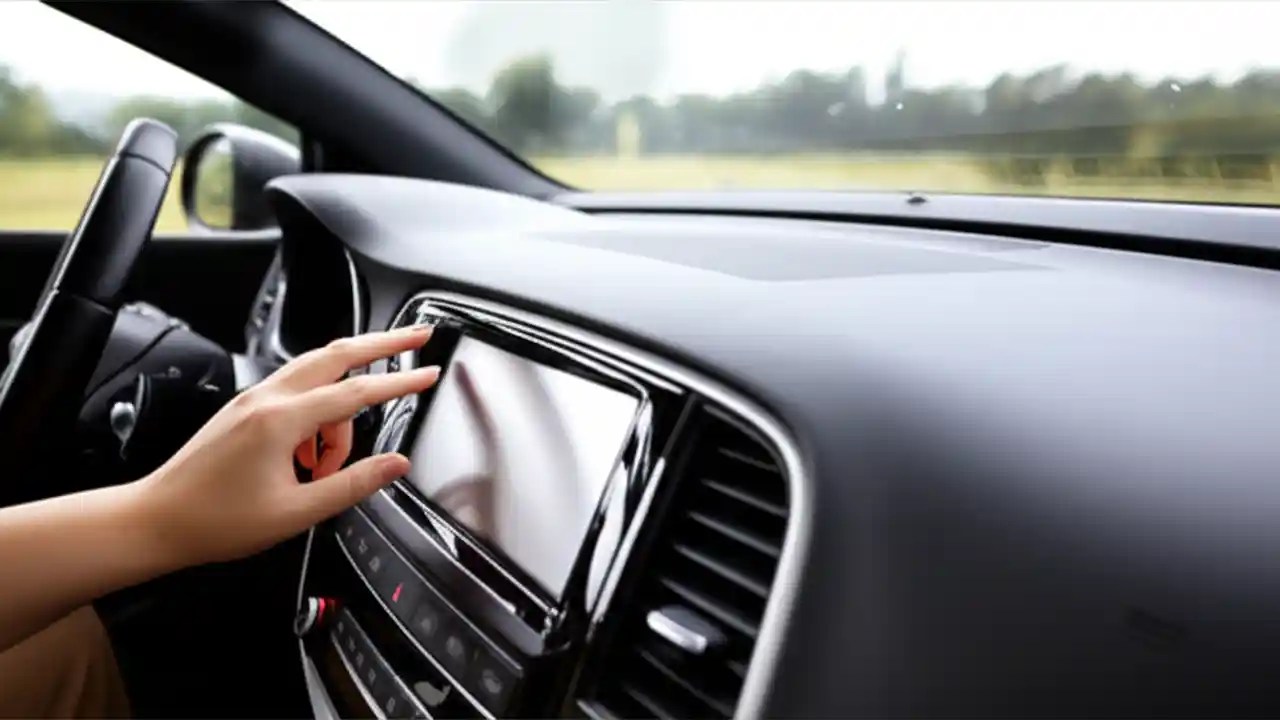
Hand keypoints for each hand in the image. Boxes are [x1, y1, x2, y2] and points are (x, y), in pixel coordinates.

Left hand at [135, 326, 438, 566]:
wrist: (156, 521)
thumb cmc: (216, 521)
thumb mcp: (296, 513)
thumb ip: (352, 484)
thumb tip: (394, 465)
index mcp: (281, 421)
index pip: (357, 392)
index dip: (401, 382)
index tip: (430, 372)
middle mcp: (266, 399)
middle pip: (337, 354)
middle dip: (383, 343)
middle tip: (418, 337)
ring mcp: (253, 400)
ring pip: (317, 375)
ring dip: (344, 400)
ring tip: (333, 462)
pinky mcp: (245, 410)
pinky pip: (296, 395)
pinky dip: (318, 415)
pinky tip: (311, 460)